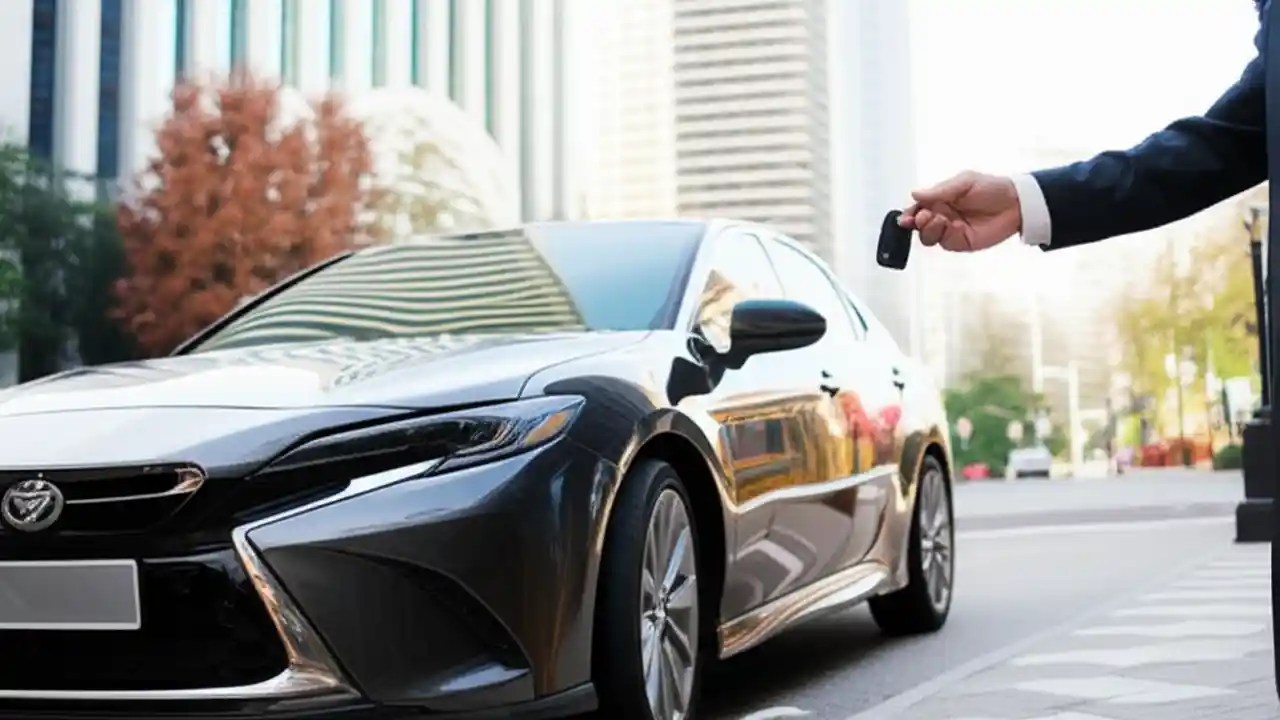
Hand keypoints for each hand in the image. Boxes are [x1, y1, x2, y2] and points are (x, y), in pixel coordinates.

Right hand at [897, 171, 1021, 251]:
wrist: (1017, 204)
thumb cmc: (993, 188)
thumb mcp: (964, 182)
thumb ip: (940, 190)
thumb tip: (915, 194)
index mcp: (941, 199)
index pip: (918, 208)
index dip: (909, 212)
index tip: (907, 215)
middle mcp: (943, 215)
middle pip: (919, 225)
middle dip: (916, 222)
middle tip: (923, 217)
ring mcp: (951, 230)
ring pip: (928, 236)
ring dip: (928, 230)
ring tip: (937, 220)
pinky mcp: (961, 242)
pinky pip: (944, 243)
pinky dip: (943, 236)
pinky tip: (950, 226)